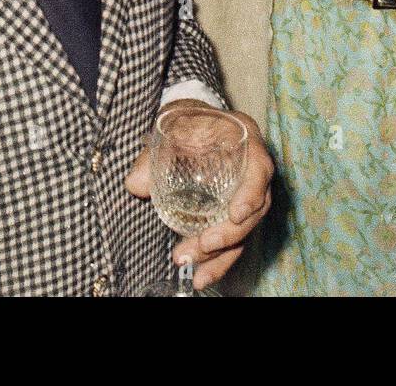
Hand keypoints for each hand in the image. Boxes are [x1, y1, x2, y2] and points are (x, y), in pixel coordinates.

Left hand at [126, 102, 273, 289]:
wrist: (191, 120)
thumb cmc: (186, 120)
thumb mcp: (170, 125)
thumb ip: (153, 154)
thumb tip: (136, 185)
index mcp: (246, 140)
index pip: (260, 167)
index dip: (252, 193)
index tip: (235, 214)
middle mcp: (253, 169)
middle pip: (255, 208)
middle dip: (229, 233)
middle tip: (202, 246)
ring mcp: (246, 192)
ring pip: (244, 230)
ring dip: (222, 255)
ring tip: (197, 274)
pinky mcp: (233, 211)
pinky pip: (233, 238)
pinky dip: (218, 259)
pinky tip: (200, 275)